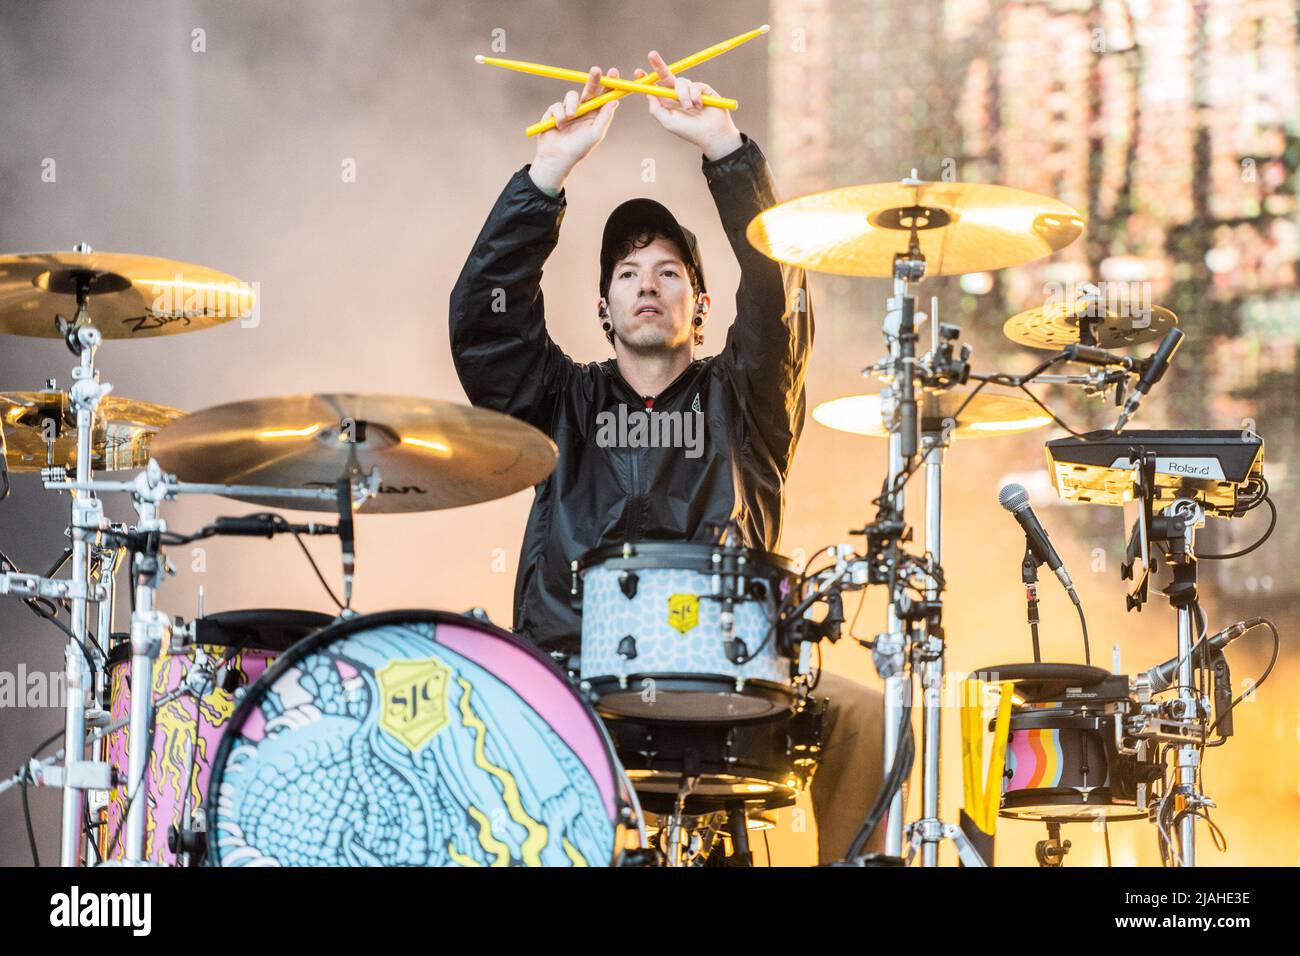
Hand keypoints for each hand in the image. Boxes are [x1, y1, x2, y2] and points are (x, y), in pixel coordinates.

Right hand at [529, 66, 620, 194]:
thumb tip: (615, 100)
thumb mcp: (596, 133)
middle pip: (590, 89)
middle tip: (596, 70)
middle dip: (593, 79)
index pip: (604, 96)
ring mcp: (568, 109)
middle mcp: (583, 110)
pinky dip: (559, 114)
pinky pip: (557, 105)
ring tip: (570, 117)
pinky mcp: (554, 112)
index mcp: (595, 115)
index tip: (614, 73)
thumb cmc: (579, 149)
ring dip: (572, 105)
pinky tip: (558, 125)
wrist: (556, 158)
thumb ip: (605, 116)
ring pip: (571, 95)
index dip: (609, 84)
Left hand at [636, 51, 741, 160]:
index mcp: (667, 103)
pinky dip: (695, 95)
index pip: (655, 88)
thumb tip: (647, 93)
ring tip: (689, 108)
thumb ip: (656, 109)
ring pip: (681, 81)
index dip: (646, 79)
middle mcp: (677, 94)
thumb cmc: (689, 131)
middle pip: (665, 76)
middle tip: (651, 54)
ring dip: (683, 94)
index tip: (638, 72)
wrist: (713, 134)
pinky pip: (695, 85)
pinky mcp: (702, 88)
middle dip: (658, 65)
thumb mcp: (668, 122)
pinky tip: (700, 106)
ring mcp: (690, 90)